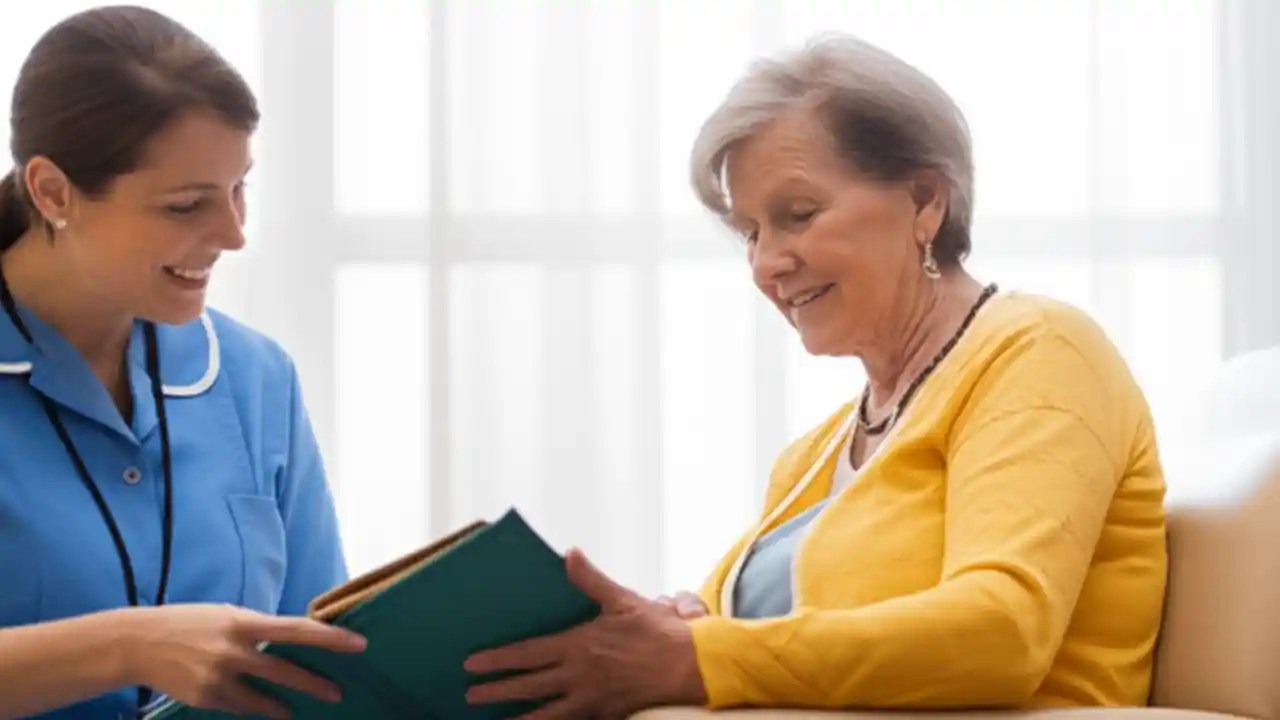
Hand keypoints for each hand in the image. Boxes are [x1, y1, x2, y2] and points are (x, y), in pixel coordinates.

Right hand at [121, 604, 366, 718]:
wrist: (139, 643)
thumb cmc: (191, 623)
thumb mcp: (227, 616)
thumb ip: (258, 629)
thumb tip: (293, 639)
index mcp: (243, 622)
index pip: (297, 629)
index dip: (330, 638)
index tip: (358, 644)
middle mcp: (233, 650)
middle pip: (285, 670)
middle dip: (315, 684)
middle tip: (338, 693)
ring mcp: (219, 677)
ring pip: (263, 698)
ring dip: (285, 706)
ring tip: (299, 710)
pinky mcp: (206, 698)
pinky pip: (240, 707)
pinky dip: (254, 708)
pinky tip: (267, 710)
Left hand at [464, 549, 707, 719]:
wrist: (690, 665)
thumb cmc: (657, 631)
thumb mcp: (622, 600)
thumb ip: (590, 580)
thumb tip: (569, 554)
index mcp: (579, 645)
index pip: (528, 653)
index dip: (498, 659)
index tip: (472, 663)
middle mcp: (579, 675)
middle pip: (529, 687)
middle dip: (497, 691)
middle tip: (470, 695)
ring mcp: (591, 699)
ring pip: (546, 713)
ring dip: (518, 717)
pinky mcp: (605, 713)